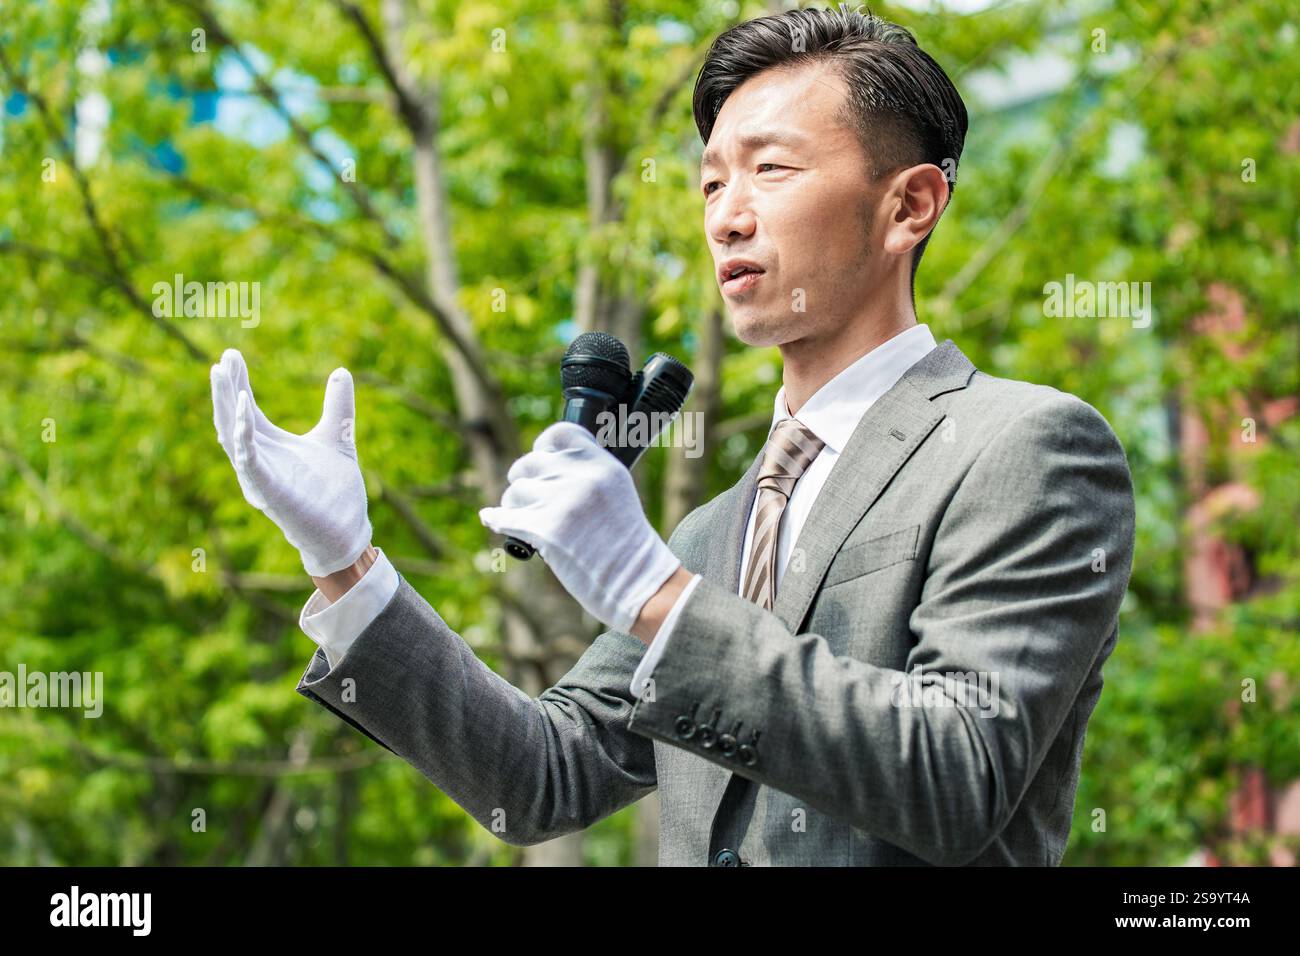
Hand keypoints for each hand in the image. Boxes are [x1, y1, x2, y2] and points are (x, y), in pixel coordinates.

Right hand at [210, 348, 371, 576]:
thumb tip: (342, 371)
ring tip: (220, 373)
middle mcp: (259, 459)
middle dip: (225, 387)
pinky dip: (241, 432)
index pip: (246, 408)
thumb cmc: (335, 492)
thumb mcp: (339, 436)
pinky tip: (241, 406)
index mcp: (271, 446)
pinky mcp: (266, 490)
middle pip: (232, 417)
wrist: (347, 531)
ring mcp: (259, 475)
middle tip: (223, 358)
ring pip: (231, 434)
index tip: (232, 355)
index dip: (238, 382)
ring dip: (224, 404)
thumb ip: (338, 405)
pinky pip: (247, 458)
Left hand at [479, 422, 681, 633]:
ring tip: (526, 520)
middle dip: (524, 479)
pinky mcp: (544, 529)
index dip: (543, 446)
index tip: (540, 458)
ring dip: (514, 505)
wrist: (637, 581)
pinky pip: (504, 517)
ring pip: (515, 492)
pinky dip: (496, 520)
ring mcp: (561, 502)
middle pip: (530, 463)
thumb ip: (587, 473)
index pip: (558, 434)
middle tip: (528, 497)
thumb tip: (543, 467)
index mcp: (601, 464)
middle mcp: (581, 477)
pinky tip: (492, 519)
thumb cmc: (627, 544)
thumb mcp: (617, 492)